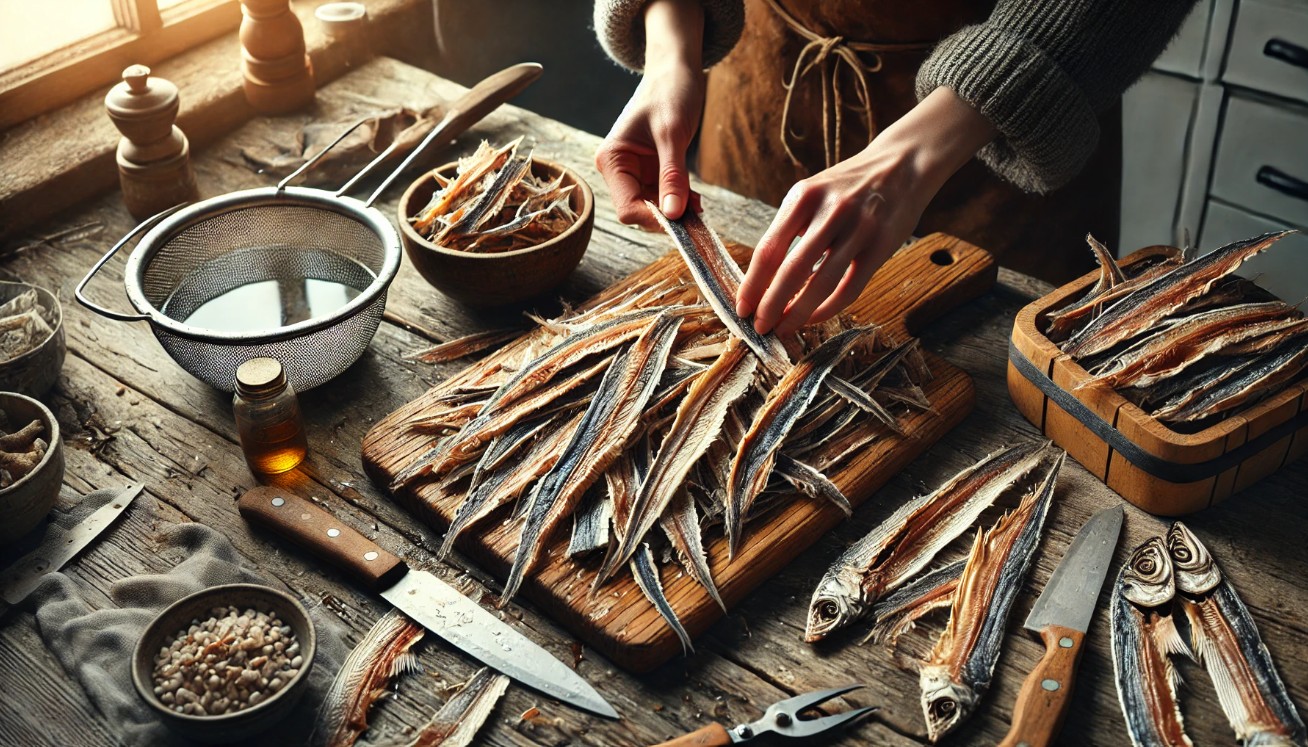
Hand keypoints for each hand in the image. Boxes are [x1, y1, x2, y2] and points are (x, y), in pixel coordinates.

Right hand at [594, 0, 705, 229]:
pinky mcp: (651, 173)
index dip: (653, 218)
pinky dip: (680, 202)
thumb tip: (674, 214)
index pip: (627, 206)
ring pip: (654, 208)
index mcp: (612, 159)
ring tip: (698, 204)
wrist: (676, 73)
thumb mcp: (672, 135)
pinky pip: (664, 197)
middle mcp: (619, 170)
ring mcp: (635, 173)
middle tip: (696, 217)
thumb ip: (672, 175)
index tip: (682, 221)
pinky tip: (695, 198)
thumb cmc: (670, 93)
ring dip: (676, 211)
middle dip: (667, 216)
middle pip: (639, 211)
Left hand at [736, 87, 998, 335]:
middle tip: (760, 327)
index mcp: (804, 196)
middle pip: (793, 269)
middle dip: (772, 304)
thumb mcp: (813, 192)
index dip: (753, 284)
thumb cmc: (848, 186)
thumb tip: (763, 278)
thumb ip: (791, 227)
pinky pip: (851, 287)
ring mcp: (859, 228)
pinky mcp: (882, 245)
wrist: (903, 164)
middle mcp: (831, 210)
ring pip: (822, 283)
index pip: (769, 248)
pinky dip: (829, 308)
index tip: (742, 308)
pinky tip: (815, 317)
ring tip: (785, 329)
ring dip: (799, 313)